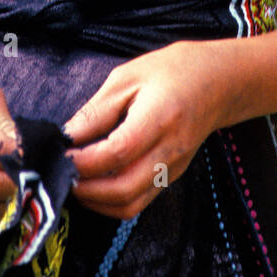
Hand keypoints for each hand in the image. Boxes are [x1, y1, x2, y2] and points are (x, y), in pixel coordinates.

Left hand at [62, 40, 231, 220]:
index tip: (60, 154)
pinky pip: (139, 201)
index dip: (84, 160)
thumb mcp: (127, 77)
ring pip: (131, 204)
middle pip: (125, 189)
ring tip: (75, 182)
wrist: (217, 82)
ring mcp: (173, 168)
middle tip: (62, 174)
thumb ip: (96, 111)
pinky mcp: (171, 177)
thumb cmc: (170, 71)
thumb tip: (65, 137)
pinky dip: (112, 201)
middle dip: (86, 190)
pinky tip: (95, 184)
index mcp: (159, 118)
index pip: (118, 152)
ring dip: (97, 201)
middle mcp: (169, 150)